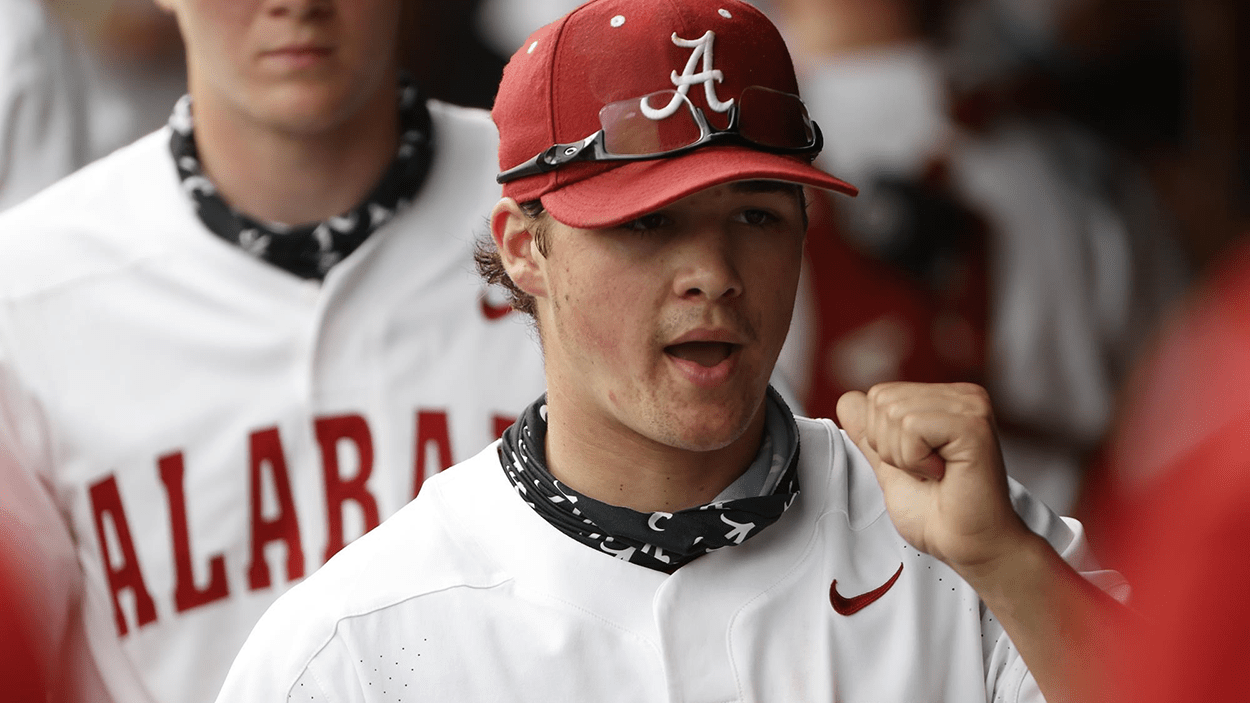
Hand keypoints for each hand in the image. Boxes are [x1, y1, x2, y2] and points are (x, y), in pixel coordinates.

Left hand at [835, 382, 1030, 578]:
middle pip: (881, 400)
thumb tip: (847, 400)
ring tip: (936, 474)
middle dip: (890, 446)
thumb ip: (869, 433)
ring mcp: (971, 406)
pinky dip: (915, 459)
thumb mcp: (890, 467)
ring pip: (893, 413)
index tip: (918, 467)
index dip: (882, 439)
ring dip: (904, 457)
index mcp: (944, 400)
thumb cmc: (939, 516)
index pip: (878, 395)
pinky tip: (943, 473)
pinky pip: (911, 427)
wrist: (970, 548)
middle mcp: (962, 397)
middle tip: (926, 473)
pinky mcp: (973, 424)